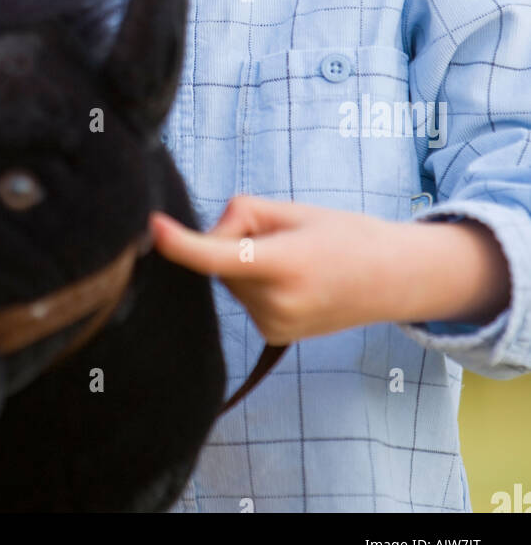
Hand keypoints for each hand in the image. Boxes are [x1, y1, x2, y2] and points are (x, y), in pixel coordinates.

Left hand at [149, 195, 397, 342]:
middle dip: (233, 238)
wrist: (390, 280)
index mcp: (286, 265)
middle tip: (280, 233)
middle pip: (220, 259)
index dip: (181, 244)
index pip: (220, 257)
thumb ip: (242, 214)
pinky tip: (289, 279)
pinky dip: (252, 280)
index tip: (154, 228)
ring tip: (292, 257)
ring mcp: (275, 325)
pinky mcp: (273, 334)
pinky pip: (241, 295)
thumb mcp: (294, 210)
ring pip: (228, 278)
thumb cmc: (344, 234)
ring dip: (243, 260)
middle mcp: (278, 304)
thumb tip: (204, 239)